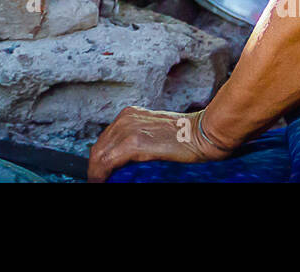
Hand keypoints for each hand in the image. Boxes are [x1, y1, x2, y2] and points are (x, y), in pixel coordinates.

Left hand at [88, 105, 233, 181]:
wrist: (204, 133)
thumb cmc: (186, 136)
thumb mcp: (154, 133)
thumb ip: (138, 139)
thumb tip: (125, 160)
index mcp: (129, 115)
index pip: (104, 140)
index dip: (99, 160)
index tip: (100, 174)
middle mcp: (125, 119)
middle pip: (98, 147)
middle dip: (95, 168)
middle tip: (98, 182)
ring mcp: (128, 129)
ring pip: (99, 155)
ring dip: (97, 173)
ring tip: (100, 184)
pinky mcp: (134, 142)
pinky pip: (107, 161)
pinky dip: (101, 174)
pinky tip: (102, 182)